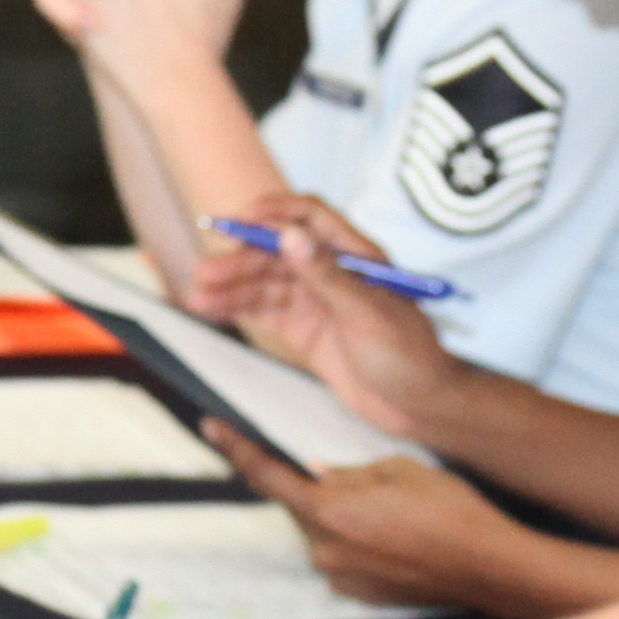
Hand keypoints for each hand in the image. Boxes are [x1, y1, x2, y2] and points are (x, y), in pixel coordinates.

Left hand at [203, 412, 528, 612]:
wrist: (490, 567)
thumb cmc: (450, 510)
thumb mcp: (398, 469)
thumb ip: (349, 472)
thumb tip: (323, 475)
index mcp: (329, 511)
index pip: (266, 476)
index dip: (236, 449)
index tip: (211, 426)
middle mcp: (325, 549)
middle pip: (299, 508)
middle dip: (313, 489)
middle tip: (360, 479)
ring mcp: (342, 577)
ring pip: (324, 534)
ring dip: (341, 517)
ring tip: (391, 510)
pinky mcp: (362, 594)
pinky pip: (345, 558)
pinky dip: (358, 542)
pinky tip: (396, 536)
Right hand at [208, 205, 464, 432]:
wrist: (420, 407)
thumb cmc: (409, 356)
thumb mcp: (365, 313)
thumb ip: (324, 275)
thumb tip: (289, 236)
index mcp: (356, 256)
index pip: (311, 217)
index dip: (276, 212)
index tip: (241, 218)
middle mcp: (333, 273)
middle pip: (278, 253)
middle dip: (241, 259)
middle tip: (206, 271)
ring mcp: (317, 301)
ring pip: (265, 282)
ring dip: (232, 285)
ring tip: (198, 295)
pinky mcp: (305, 330)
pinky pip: (265, 310)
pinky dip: (237, 308)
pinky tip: (211, 308)